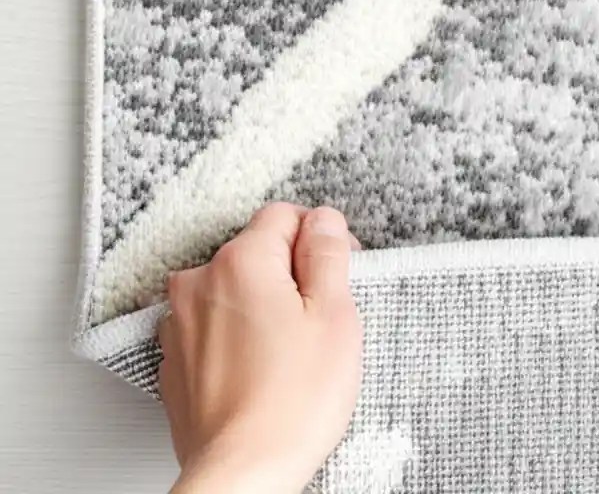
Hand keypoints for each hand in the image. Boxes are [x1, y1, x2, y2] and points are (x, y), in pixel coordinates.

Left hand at [158, 204, 363, 493]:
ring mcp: (180, 323)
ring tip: (291, 352)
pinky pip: (215, 328)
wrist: (244, 470)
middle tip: (320, 320)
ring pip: (234, 291)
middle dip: (291, 275)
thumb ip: (327, 254)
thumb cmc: (293, 402)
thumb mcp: (335, 315)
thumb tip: (323, 221)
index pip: (284, 215)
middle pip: (257, 252)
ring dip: (263, 307)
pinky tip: (265, 371)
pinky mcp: (175, 359)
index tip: (337, 269)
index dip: (320, 237)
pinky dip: (239, 338)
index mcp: (241, 262)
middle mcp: (199, 283)